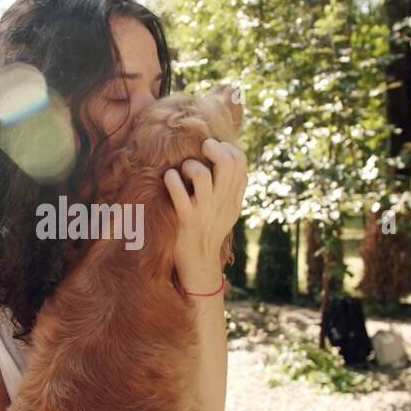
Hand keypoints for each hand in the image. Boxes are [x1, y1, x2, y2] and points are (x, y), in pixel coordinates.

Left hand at [163, 138, 246, 292]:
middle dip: (211, 148)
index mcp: (232, 197)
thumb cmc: (210, 232)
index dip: (227, 148)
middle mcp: (221, 202)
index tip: (213, 150)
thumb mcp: (230, 212)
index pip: (240, 161)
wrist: (199, 262)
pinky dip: (171, 180)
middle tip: (200, 150)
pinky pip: (178, 193)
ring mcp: (203, 211)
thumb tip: (242, 169)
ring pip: (201, 175)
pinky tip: (169, 179)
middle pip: (226, 163)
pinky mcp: (185, 220)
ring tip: (184, 170)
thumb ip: (235, 190)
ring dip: (189, 165)